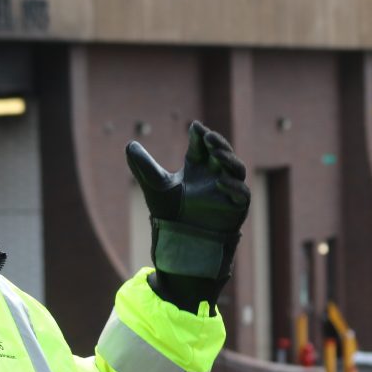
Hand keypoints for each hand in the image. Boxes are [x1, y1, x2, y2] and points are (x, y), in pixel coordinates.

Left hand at [125, 121, 249, 311]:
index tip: (194, 127)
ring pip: (237, 169)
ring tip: (216, 152)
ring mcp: (227, 191)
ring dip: (229, 158)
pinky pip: (242, 195)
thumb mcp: (155, 187)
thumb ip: (143, 166)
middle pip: (222, 153)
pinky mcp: (235, 209)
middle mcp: (214, 175)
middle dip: (217, 142)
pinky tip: (221, 183)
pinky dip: (233, 188)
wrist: (177, 244)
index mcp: (197, 167)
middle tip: (207, 136)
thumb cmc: (168, 214)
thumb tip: (130, 145)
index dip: (200, 135)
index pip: (203, 145)